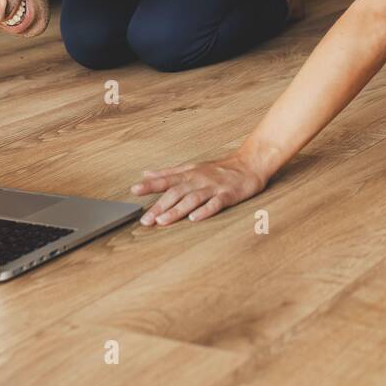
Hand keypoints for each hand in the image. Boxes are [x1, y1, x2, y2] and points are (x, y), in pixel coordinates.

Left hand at [131, 150, 266, 225]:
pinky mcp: (228, 195)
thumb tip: (146, 174)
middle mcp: (198, 180)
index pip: (166, 180)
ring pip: (192, 199)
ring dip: (177, 210)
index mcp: (189, 174)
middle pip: (176, 193)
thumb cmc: (219, 168)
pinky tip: (195, 218)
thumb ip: (168, 172)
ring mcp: (213, 187)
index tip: (135, 190)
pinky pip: (215, 203)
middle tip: (145, 220)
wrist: (250, 164)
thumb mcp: (191, 167)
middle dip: (159, 206)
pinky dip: (205, 210)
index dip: (151, 185)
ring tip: (163, 221)